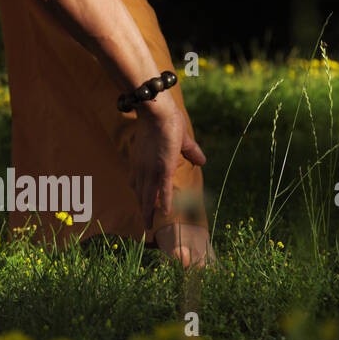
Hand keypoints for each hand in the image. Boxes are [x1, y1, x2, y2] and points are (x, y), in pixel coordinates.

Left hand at [128, 100, 206, 229]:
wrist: (158, 112)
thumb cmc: (166, 121)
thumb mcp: (179, 139)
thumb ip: (190, 151)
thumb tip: (202, 160)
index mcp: (140, 160)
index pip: (136, 181)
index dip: (139, 193)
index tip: (141, 204)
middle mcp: (142, 168)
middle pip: (140, 193)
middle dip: (142, 208)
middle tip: (145, 223)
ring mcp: (151, 169)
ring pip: (148, 196)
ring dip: (148, 212)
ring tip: (148, 227)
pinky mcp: (162, 169)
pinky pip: (162, 190)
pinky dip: (163, 202)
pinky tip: (165, 214)